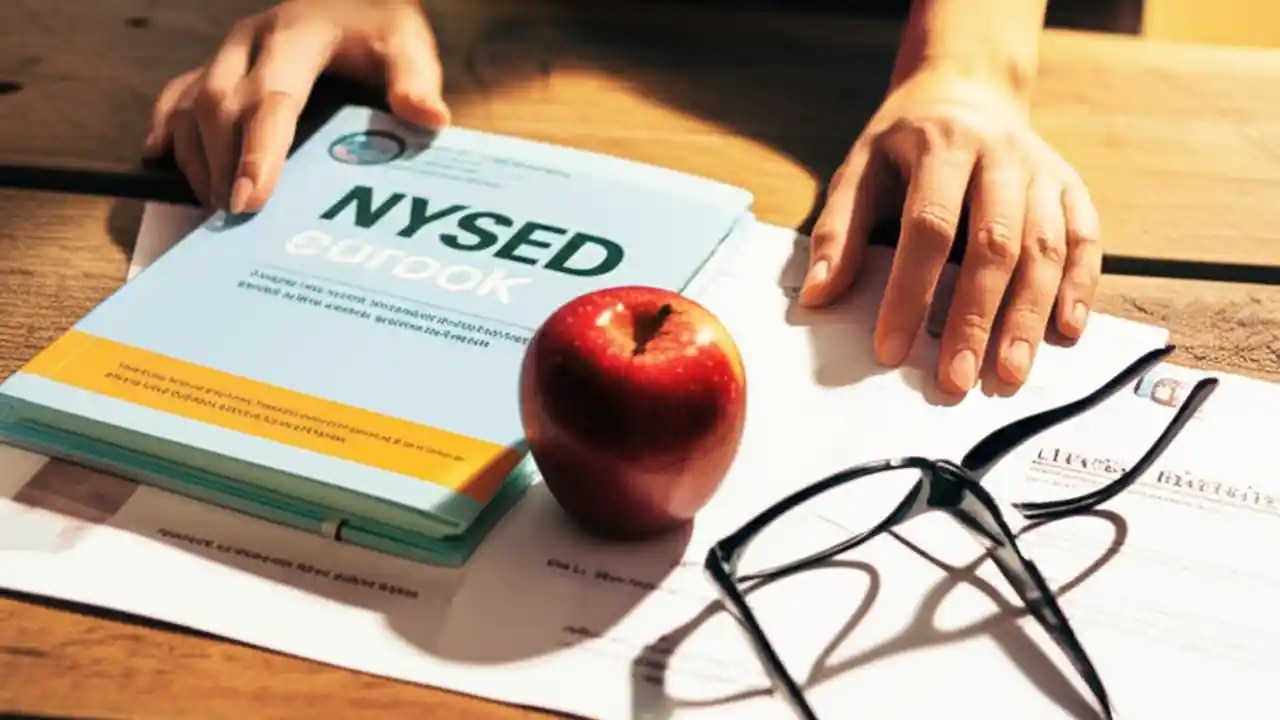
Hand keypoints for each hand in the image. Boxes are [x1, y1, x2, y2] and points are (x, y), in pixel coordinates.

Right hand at [143, 0, 449, 213]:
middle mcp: (250, 41)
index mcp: (296, 35)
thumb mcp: (407, 44)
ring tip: (216, 211)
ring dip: (196, 161)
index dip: (258, 153)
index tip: (249, 201)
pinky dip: (168, 134)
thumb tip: (429, 118)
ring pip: (190, 107)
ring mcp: (226, 53)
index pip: (271, 99)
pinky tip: (166, 167)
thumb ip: (415, 79)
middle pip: (219, 108)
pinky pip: (175, 98)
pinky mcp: (213, 65)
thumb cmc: (379, 28)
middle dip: (221, 168)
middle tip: (235, 221)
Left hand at [799, 66, 1101, 394]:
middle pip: (994, 244)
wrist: (967, 86)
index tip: (891, 348)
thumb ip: (839, 230)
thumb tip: (818, 296)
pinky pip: (1086, 239)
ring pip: (1045, 248)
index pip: (928, 227)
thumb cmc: (904, 142)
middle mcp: (1000, 156)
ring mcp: (1042, 171)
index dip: (909, 291)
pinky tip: (1066, 332)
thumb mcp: (859, 168)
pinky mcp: (1070, 186)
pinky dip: (1080, 286)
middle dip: (975, 317)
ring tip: (1008, 375)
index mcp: (940, 146)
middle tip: (956, 380)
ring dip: (1028, 316)